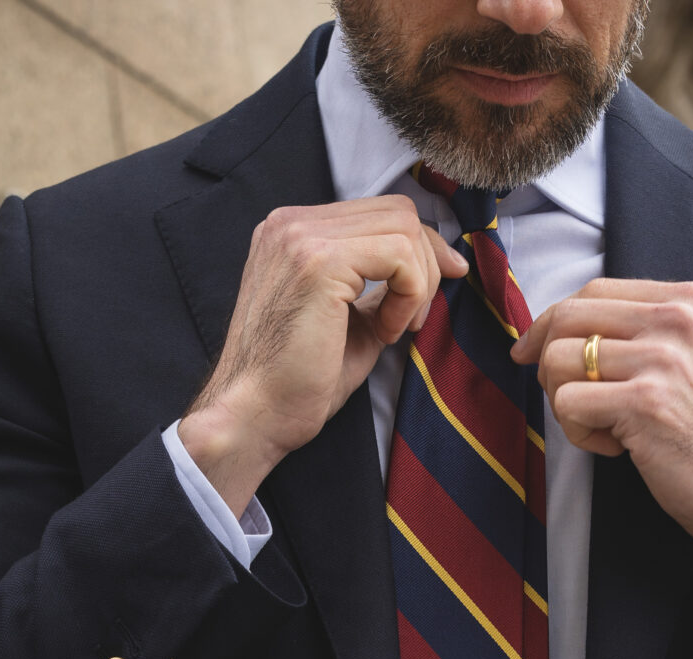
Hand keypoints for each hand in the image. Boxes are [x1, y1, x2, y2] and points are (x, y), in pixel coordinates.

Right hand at [179, 197, 467, 516]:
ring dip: (418, 285)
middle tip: (415, 321)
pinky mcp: (319, 261)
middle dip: (427, 265)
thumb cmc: (300, 381)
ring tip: (394, 330)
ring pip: (404, 229)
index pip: (380, 212)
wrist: (256, 414)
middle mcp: (292, 223)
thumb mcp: (350, 318)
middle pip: (398, 211)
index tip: (435, 292)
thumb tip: (436, 264)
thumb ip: (379, 284)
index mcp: (294, 232)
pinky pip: (399, 256)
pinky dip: (408, 297)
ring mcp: (302, 236)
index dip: (421, 249)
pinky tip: (386, 333)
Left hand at [511, 279, 692, 592]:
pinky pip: (568, 404)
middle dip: (548, 364)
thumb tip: (560, 330)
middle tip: (567, 402)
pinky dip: (578, 433)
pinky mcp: (646, 403)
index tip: (531, 353)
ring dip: (564, 404)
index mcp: (688, 301)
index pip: (593, 291)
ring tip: (604, 429)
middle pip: (568, 318)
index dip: (551, 323)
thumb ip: (644, 335)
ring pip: (559, 361)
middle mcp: (677, 319)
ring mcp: (663, 359)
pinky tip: (615, 447)